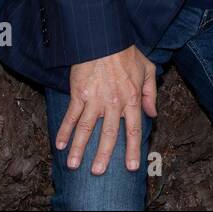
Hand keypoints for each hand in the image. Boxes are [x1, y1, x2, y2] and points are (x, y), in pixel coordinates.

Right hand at [56, 44, 156, 172]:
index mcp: (132, 98)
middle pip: (108, 134)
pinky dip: (64, 130)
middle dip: (103, 155)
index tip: (131, 167)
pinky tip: (59, 144)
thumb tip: (153, 114)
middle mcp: (113, 102)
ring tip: (73, 165)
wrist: (104, 38)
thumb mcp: (147, 69)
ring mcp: (95, 99)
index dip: (132, 149)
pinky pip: (71, 115)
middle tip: (97, 173)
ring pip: (86, 128)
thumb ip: (151, 93)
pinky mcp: (79, 93)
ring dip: (78, 148)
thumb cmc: (126, 52)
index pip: (133, 129)